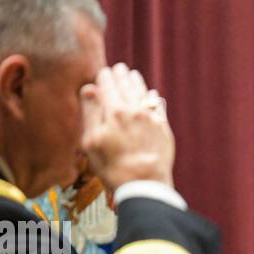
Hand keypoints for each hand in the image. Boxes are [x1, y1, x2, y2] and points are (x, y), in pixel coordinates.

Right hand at [80, 63, 175, 190]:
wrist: (145, 185)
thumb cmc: (113, 166)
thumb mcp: (91, 141)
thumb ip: (90, 112)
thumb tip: (89, 89)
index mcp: (114, 111)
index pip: (107, 86)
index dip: (104, 77)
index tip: (104, 72)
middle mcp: (134, 110)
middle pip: (126, 87)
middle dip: (121, 76)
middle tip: (120, 68)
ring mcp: (151, 119)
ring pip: (143, 94)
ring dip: (137, 83)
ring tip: (134, 75)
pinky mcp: (164, 130)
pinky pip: (158, 107)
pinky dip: (153, 98)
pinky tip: (152, 94)